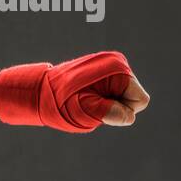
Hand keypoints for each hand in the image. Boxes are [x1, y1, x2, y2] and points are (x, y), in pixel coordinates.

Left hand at [0, 51, 150, 132]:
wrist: (40, 90)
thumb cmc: (60, 101)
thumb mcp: (84, 110)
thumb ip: (109, 113)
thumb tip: (129, 117)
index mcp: (116, 70)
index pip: (140, 101)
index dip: (124, 111)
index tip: (100, 108)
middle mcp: (117, 63)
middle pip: (133, 97)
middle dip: (115, 106)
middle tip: (90, 104)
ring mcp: (111, 65)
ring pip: (123, 95)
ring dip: (108, 103)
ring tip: (86, 100)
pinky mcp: (104, 69)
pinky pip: (113, 91)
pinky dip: (102, 97)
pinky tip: (86, 96)